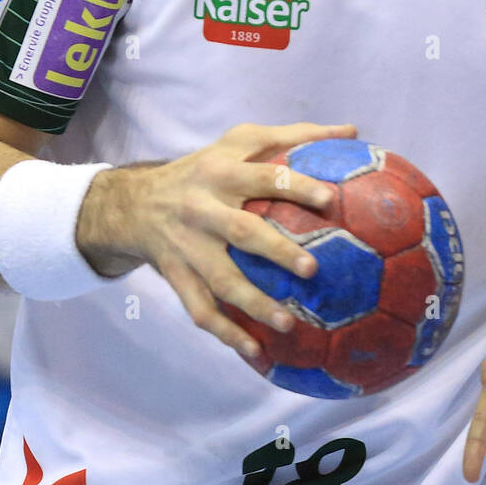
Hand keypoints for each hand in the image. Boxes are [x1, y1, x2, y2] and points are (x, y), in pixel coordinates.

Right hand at [81, 121, 355, 357]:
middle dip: (276, 251)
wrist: (134, 204)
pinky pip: (201, 311)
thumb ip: (293, 137)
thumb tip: (351, 130)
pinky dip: (228, 335)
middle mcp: (201, 209)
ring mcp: (186, 248)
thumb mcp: (238, 141)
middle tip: (312, 269)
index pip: (263, 177)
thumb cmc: (203, 168)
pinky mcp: (177, 278)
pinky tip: (258, 354)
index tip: (330, 198)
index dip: (295, 186)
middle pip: (240, 231)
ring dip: (254, 305)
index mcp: (221, 172)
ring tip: (289, 324)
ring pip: (220, 281)